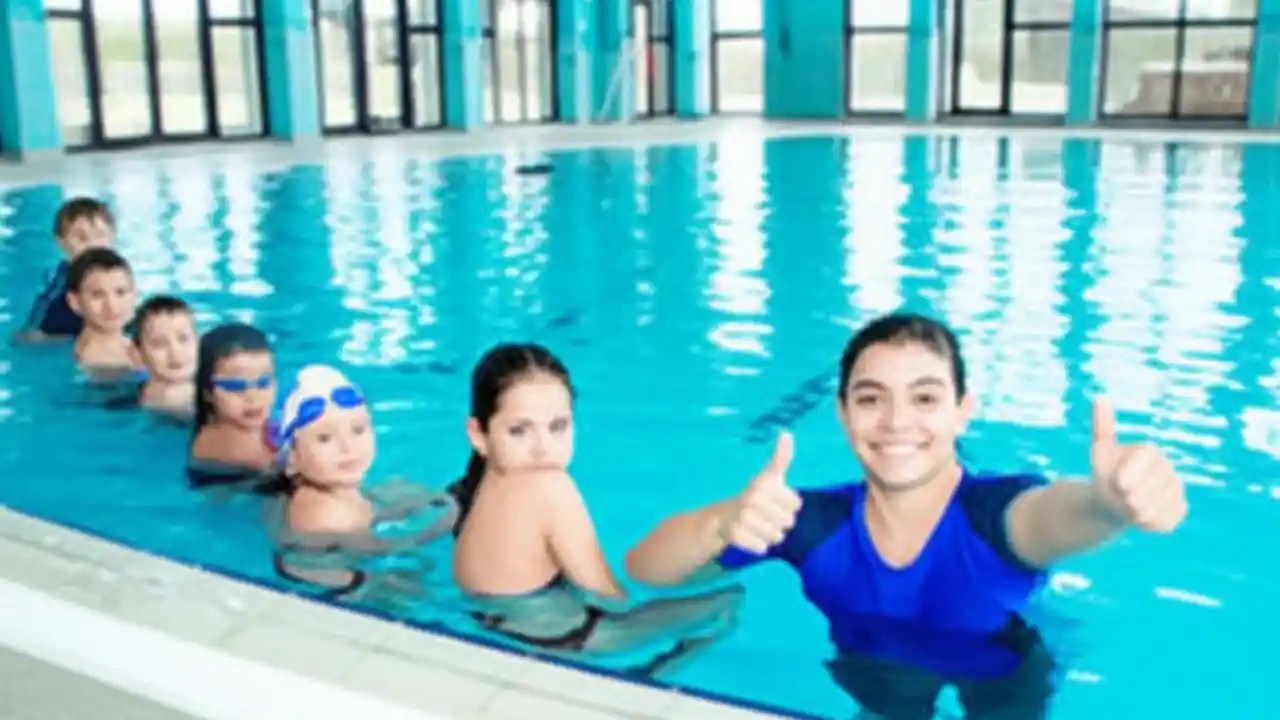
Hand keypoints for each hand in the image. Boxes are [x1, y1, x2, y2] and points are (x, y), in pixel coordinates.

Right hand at [719, 432, 802, 553]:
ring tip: (758, 526)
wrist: (723, 517)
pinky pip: (762, 547)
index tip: (774, 501)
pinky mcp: (735, 534)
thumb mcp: (769, 476)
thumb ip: (781, 457)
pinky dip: (759, 545)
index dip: (788, 505)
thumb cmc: (755, 496)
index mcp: (764, 483)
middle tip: (765, 516)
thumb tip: (787, 433)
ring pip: (777, 536)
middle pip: (789, 522)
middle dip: (780, 522)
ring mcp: (743, 516)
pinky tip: (750, 536)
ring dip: (770, 535)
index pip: (797, 504)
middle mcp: (753, 497)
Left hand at [1089, 398, 1187, 532]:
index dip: (1128, 476)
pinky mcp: (1180, 509)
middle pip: (1146, 491)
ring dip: (1134, 513)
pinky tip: (1139, 516)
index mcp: (1150, 451)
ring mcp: (1177, 489)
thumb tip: (1100, 397)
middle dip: (1126, 499)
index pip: (1144, 464)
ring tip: (1127, 505)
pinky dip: (1148, 524)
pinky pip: (1164, 522)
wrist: (1113, 498)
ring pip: (1154, 509)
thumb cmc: (1105, 472)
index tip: (1117, 483)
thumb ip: (1103, 426)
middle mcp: (1168, 468)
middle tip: (1120, 496)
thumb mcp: (1100, 450)